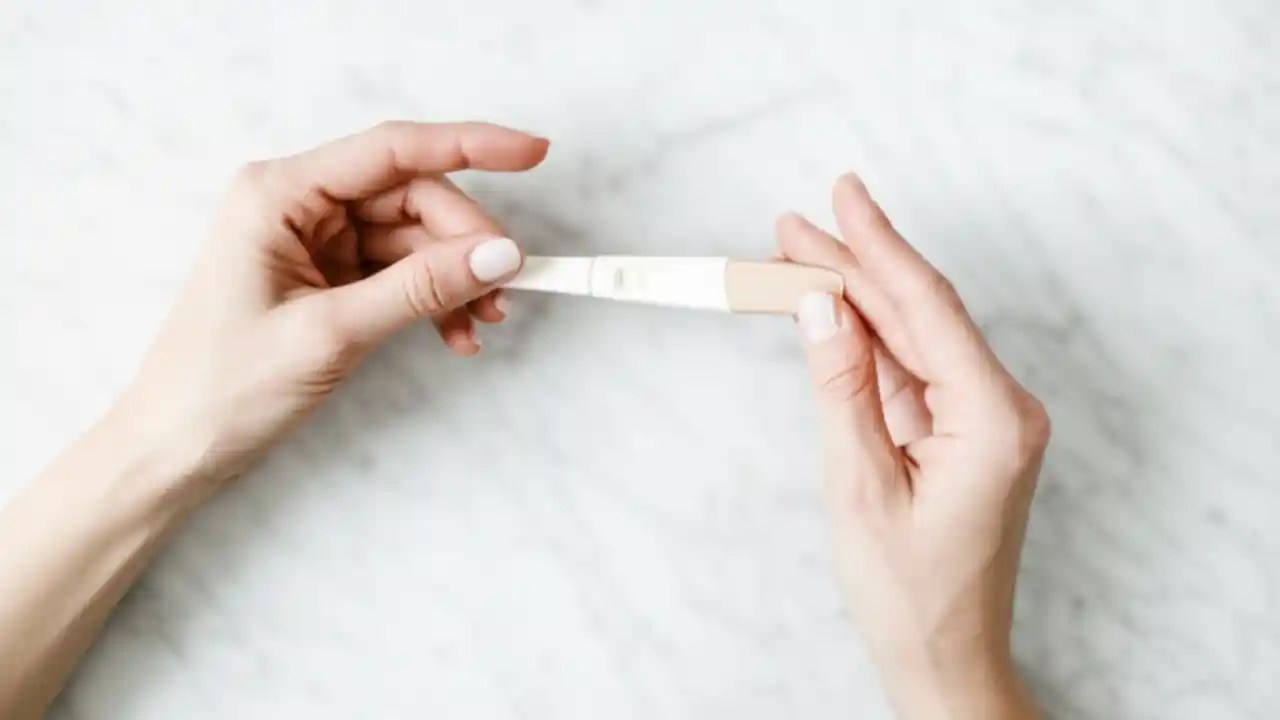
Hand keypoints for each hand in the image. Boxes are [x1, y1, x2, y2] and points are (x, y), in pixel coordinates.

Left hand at [115, 121, 548, 489]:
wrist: (176, 447)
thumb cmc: (224, 385)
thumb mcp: (331, 332)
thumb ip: (418, 288)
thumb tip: (497, 255)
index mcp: (279, 194)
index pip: (392, 150)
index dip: (470, 146)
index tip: (533, 152)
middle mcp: (297, 205)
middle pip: (411, 196)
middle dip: (465, 239)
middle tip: (506, 286)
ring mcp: (314, 242)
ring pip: (413, 238)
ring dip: (456, 277)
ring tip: (484, 323)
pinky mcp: (327, 277)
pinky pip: (400, 272)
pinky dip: (434, 300)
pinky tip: (456, 335)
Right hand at [779, 175, 1047, 717]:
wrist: (945, 658)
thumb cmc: (910, 593)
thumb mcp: (861, 486)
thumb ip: (842, 387)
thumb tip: (822, 306)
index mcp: (993, 420)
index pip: (927, 308)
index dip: (878, 245)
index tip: (841, 194)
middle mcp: (1001, 409)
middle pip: (919, 314)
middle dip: (854, 265)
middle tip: (792, 226)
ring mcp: (984, 420)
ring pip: (912, 338)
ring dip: (855, 300)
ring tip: (794, 258)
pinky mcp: (963, 434)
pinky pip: (910, 372)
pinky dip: (867, 344)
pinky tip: (829, 314)